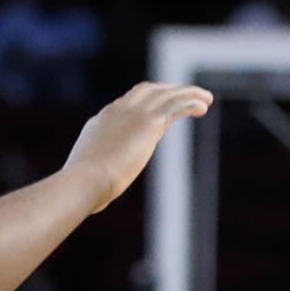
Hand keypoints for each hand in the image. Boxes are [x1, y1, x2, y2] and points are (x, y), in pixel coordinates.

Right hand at [63, 82, 212, 213]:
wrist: (85, 179)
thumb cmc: (84, 188)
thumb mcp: (88, 180)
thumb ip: (97, 181)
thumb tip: (97, 200)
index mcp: (101, 122)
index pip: (125, 104)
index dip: (143, 104)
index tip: (157, 110)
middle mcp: (117, 111)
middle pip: (146, 90)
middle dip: (167, 90)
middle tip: (184, 96)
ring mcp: (133, 114)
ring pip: (166, 94)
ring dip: (187, 93)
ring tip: (205, 99)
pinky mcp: (149, 122)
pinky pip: (176, 104)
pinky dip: (191, 101)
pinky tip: (204, 106)